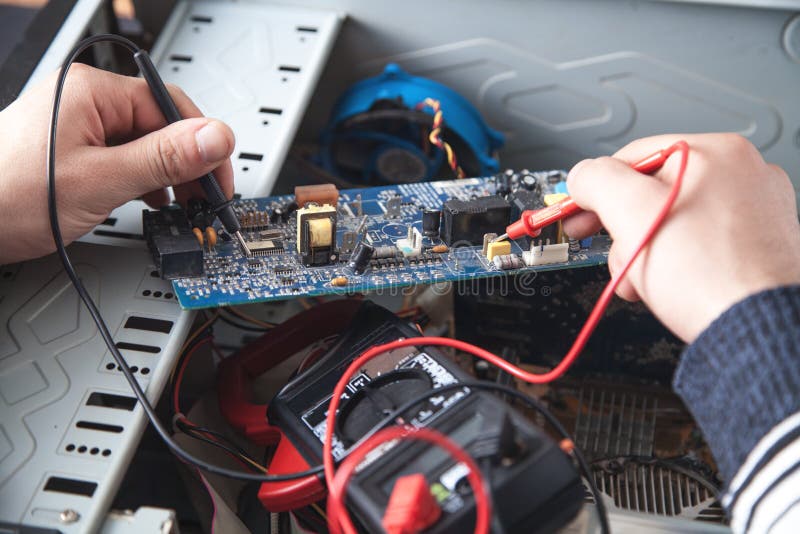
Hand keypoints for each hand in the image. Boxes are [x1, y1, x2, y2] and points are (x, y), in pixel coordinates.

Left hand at [0, 64, 234, 263]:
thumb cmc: (6, 197)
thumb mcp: (100, 181)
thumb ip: (163, 159)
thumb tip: (215, 138)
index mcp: (91, 93)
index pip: (172, 107)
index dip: (204, 147)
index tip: (219, 181)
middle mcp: (85, 100)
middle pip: (161, 125)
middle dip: (187, 164)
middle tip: (204, 199)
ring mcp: (78, 124)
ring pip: (144, 142)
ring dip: (167, 174)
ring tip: (179, 204)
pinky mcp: (73, 147)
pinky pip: (124, 155)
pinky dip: (143, 178)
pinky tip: (150, 199)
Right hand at [564, 133, 799, 341]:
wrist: (756, 329)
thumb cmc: (709, 276)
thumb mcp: (630, 212)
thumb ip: (596, 181)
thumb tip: (583, 176)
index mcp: (717, 152)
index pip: (634, 158)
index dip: (597, 189)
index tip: (579, 212)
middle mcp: (744, 174)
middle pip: (652, 193)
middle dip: (624, 230)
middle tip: (609, 250)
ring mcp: (755, 211)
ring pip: (673, 222)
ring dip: (646, 252)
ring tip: (643, 279)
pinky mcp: (758, 245)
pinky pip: (699, 244)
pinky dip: (677, 263)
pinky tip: (669, 284)